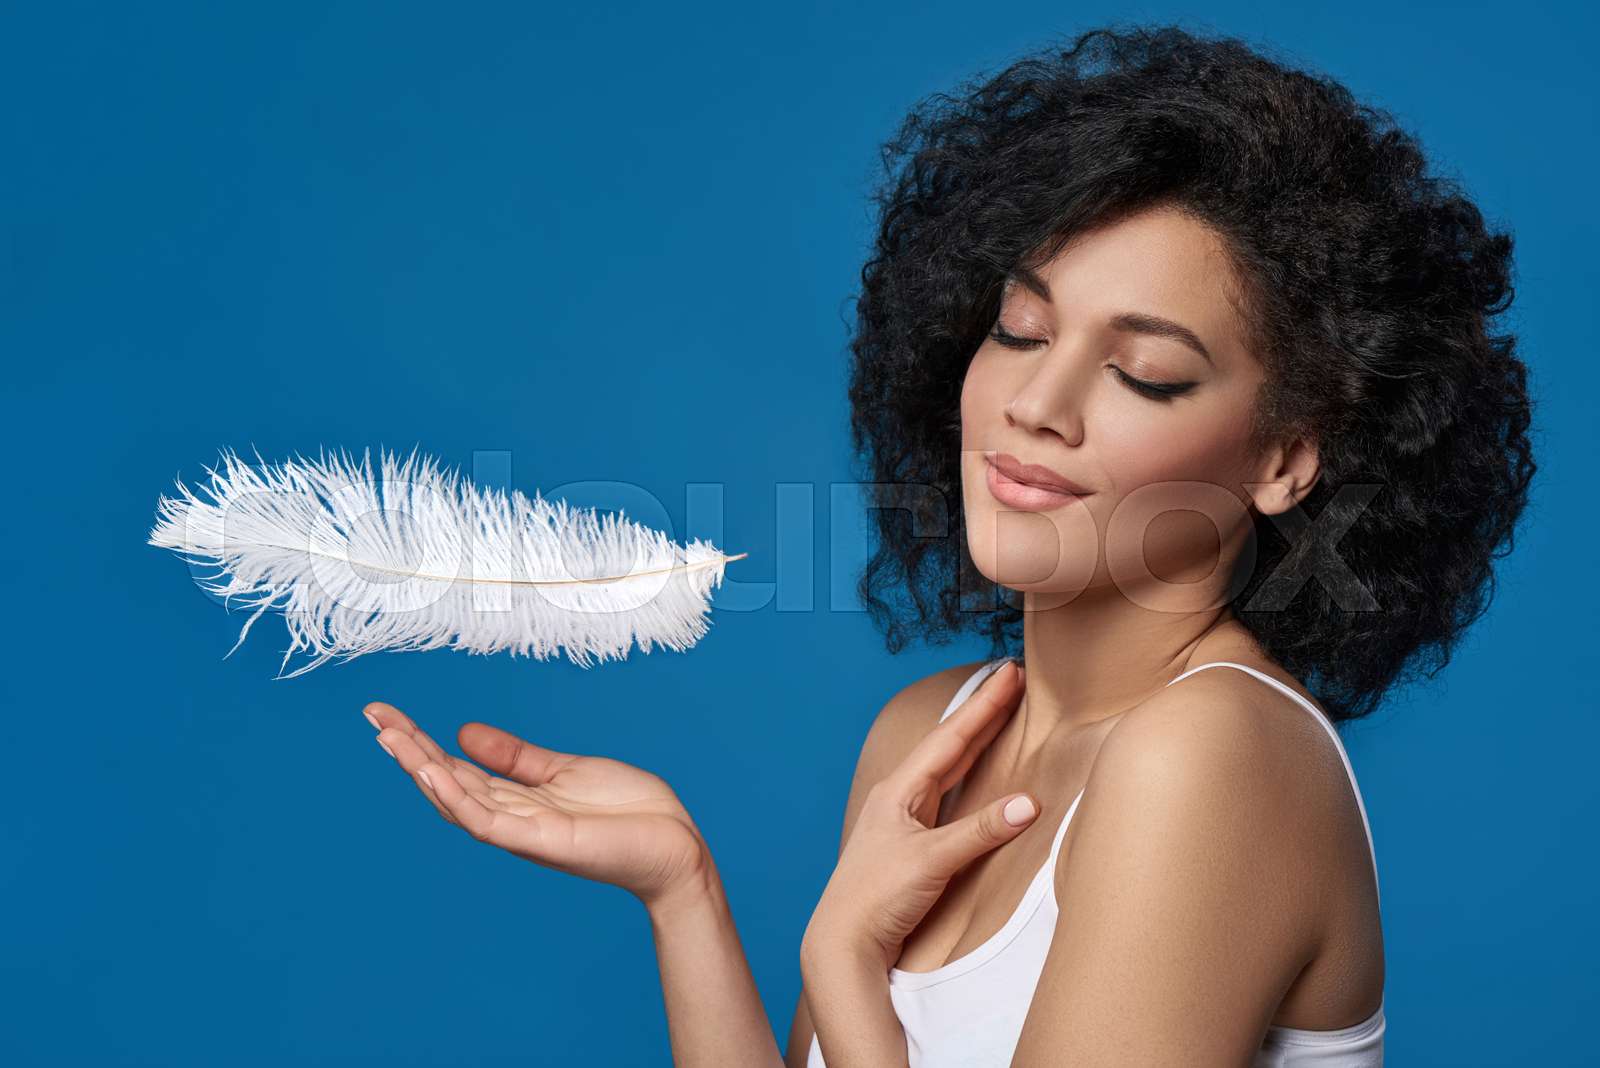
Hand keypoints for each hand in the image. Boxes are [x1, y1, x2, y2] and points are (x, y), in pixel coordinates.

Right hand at [362, 701, 710, 909]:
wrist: (675, 844)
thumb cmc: (628, 811)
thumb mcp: (564, 770)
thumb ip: (515, 757)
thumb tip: (464, 732)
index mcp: (515, 799)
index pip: (454, 767)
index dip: (418, 741)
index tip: (385, 713)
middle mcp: (510, 818)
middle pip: (445, 782)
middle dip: (407, 750)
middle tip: (373, 716)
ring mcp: (522, 831)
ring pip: (457, 800)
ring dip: (421, 769)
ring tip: (389, 738)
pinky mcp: (540, 840)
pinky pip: (486, 820)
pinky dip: (455, 796)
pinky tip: (430, 770)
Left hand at [803, 660, 1039, 971]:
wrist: (842, 943)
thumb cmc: (875, 898)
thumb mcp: (932, 860)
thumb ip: (981, 831)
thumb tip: (1030, 804)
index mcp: (899, 791)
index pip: (950, 738)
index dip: (984, 706)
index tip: (1010, 673)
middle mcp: (899, 798)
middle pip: (949, 746)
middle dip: (982, 714)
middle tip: (1012, 682)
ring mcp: (903, 820)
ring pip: (947, 770)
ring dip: (975, 742)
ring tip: (1000, 716)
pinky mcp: (910, 844)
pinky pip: (947, 797)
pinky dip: (968, 778)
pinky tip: (976, 776)